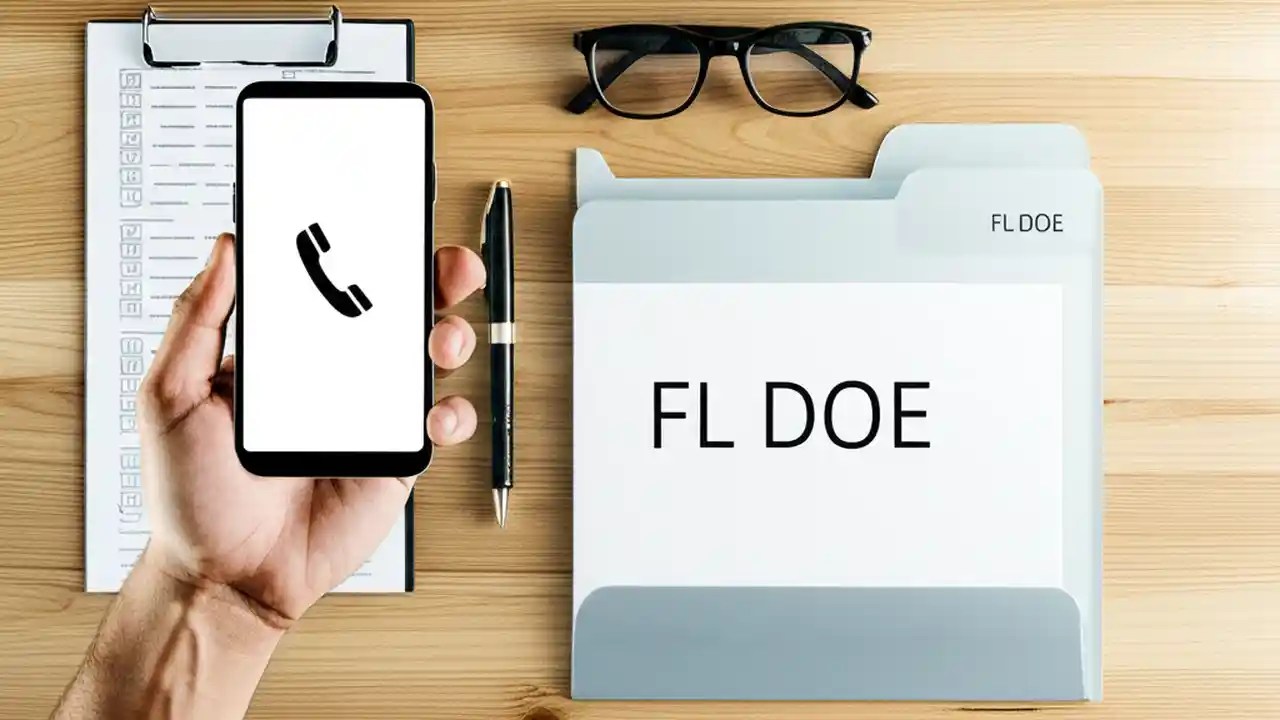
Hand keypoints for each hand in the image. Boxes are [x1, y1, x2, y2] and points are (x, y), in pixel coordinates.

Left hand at [138, 232, 484, 625]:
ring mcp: (371, 413)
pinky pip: (441, 423)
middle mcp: (336, 374)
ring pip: (430, 359)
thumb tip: (226, 249)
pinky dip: (453, 413)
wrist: (226, 577)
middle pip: (398, 311)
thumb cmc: (192, 494)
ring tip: (440, 341)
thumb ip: (198, 320)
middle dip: (434, 278)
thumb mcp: (171, 395)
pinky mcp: (397, 457)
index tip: (382, 220)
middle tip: (449, 266)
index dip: (365, 250)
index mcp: (287, 350)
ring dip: (451, 336)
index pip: (334, 284)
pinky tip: (436, 415)